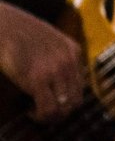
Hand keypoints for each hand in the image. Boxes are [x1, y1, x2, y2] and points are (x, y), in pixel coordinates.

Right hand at [0, 2, 85, 122]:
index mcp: (73, 50)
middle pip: (76, 99)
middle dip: (62, 111)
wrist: (3, 24)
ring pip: (65, 107)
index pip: (80, 84)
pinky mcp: (37, 79)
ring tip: (37, 113)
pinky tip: (30, 111)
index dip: (67, 98)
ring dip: (52, 116)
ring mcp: (55, 70)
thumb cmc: (18, 31)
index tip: (53, 101)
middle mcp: (69, 61)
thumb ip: (56, 55)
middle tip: (45, 113)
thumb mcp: (48, 39)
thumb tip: (54, 79)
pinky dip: (41, 116)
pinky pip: (48, 108)